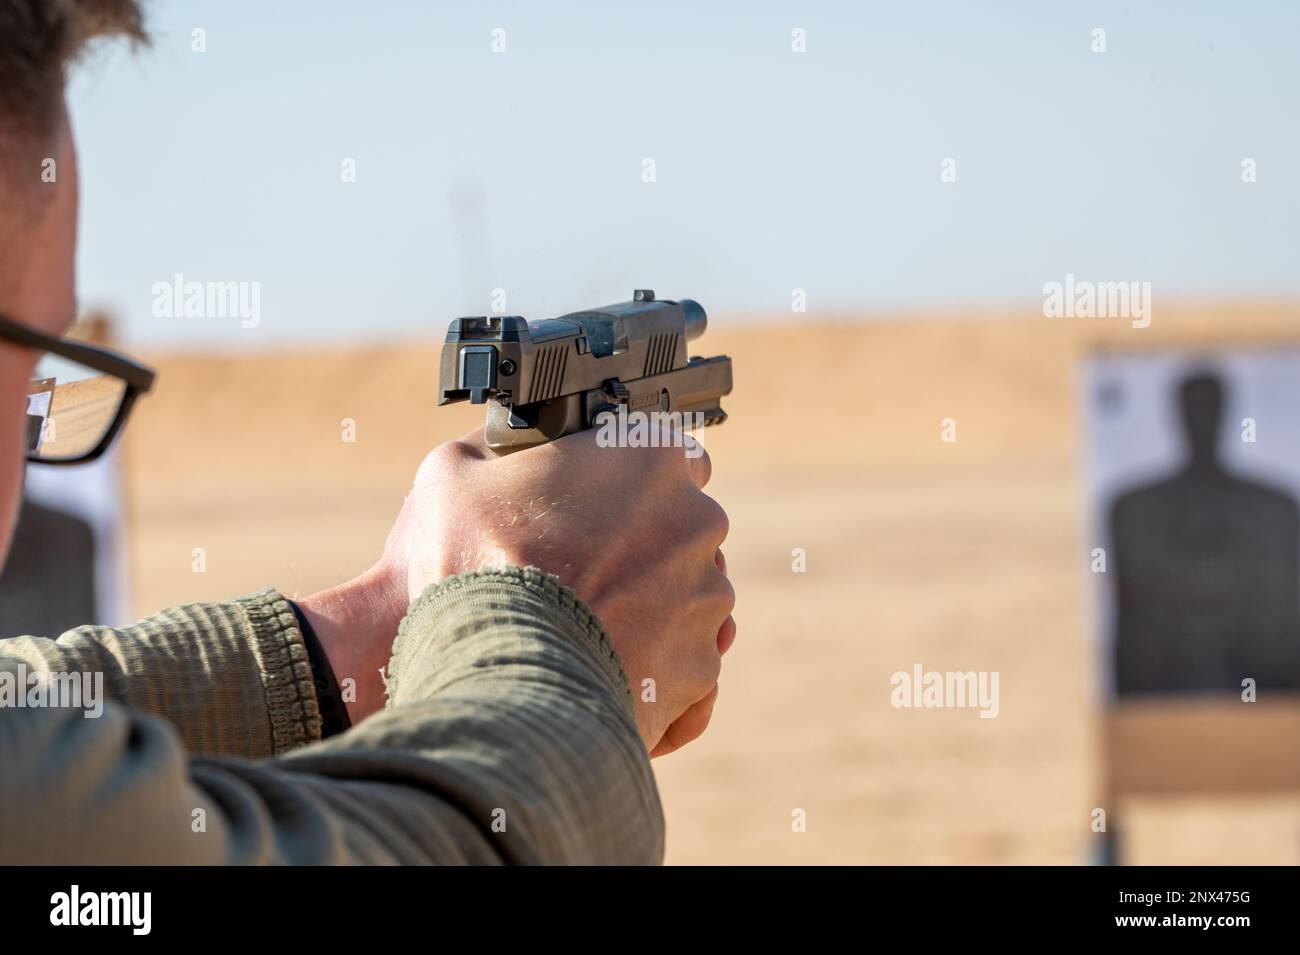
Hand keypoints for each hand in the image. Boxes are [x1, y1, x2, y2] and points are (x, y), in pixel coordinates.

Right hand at [400, 425, 734, 754]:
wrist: (492, 677)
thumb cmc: (471, 566)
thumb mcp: (455, 474)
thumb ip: (503, 449)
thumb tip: (503, 447)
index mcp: (649, 459)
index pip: (670, 453)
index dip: (634, 479)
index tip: (607, 500)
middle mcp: (696, 522)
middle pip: (683, 526)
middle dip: (644, 545)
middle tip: (585, 568)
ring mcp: (705, 597)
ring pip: (688, 595)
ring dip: (650, 606)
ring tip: (585, 626)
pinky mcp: (699, 664)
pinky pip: (684, 657)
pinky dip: (652, 664)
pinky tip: (602, 666)